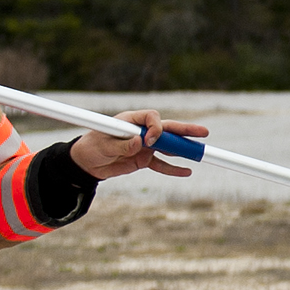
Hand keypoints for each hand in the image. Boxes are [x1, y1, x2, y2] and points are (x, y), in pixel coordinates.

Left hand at [71, 110, 205, 181]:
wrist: (86, 163)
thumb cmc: (91, 148)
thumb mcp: (103, 146)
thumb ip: (122, 145)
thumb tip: (140, 143)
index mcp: (131, 120)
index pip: (152, 117)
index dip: (156, 127)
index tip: (150, 141)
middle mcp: (141, 131)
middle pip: (167, 129)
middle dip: (185, 130)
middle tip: (203, 132)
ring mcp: (145, 145)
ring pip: (169, 146)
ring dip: (184, 150)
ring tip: (200, 154)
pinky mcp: (144, 159)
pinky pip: (161, 164)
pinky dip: (173, 169)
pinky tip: (186, 172)